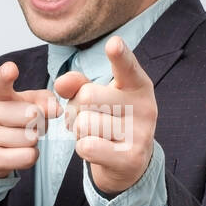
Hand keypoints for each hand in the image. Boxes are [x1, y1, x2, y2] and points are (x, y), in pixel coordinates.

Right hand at [0, 61, 59, 178]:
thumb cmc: (9, 120)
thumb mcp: (25, 102)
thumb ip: (44, 99)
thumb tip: (56, 110)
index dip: (6, 75)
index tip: (11, 69)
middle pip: (32, 115)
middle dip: (39, 122)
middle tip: (27, 125)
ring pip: (31, 138)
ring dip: (34, 140)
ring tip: (20, 138)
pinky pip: (28, 156)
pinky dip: (30, 155)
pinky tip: (17, 152)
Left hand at [53, 35, 157, 195]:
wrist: (129, 161)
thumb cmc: (110, 119)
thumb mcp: (95, 96)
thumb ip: (77, 83)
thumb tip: (61, 83)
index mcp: (137, 85)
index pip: (126, 67)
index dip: (119, 55)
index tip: (113, 43)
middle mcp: (144, 106)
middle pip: (88, 96)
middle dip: (77, 108)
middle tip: (89, 116)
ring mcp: (141, 134)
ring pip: (85, 123)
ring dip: (80, 130)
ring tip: (95, 134)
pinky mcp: (131, 158)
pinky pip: (87, 147)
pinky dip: (83, 148)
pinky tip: (97, 149)